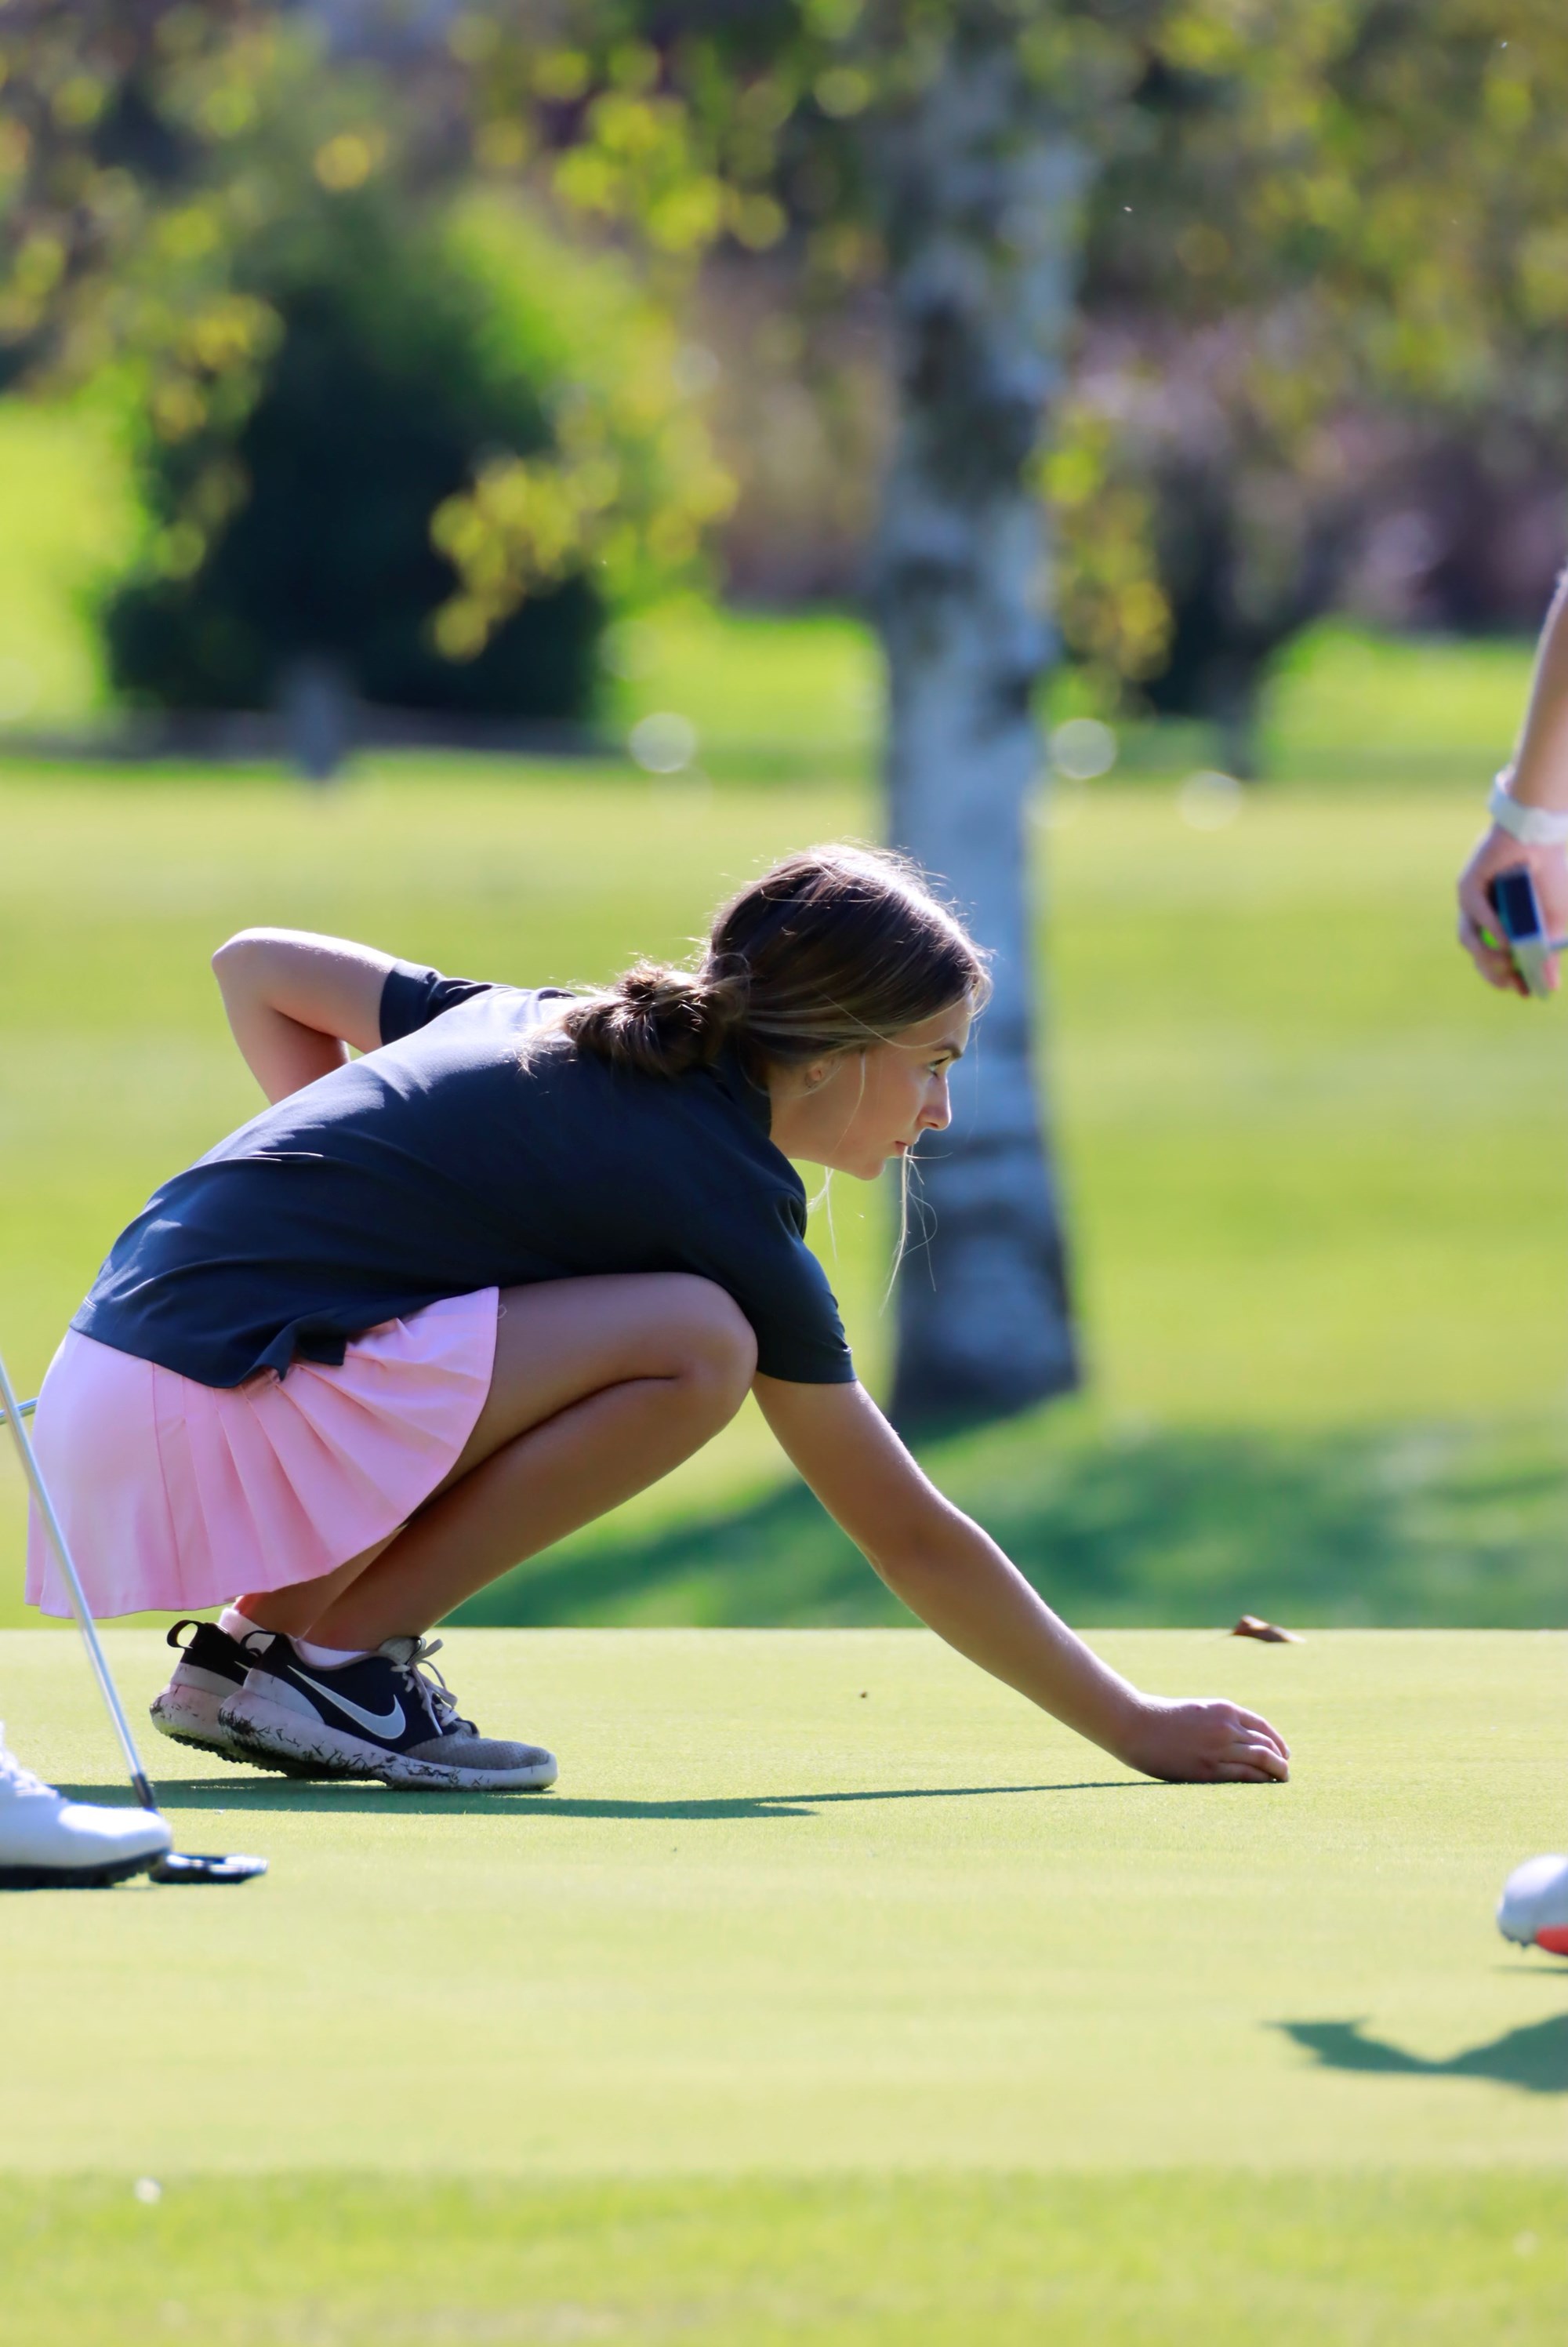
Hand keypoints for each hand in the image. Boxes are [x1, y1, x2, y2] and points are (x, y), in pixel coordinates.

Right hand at [1116, 1695, 1289, 1783]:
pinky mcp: (1208, 1769)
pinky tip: (1263, 1786)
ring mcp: (1218, 1747)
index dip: (1277, 1742)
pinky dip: (1259, 1781)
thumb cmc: (1161, 1719)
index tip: (1283, 1754)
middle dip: (1280, 1760)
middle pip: (1266, 1745)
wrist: (1136, 1724)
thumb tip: (1237, 1741)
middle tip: (1284, 1772)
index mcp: (1223, 1709)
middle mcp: (1226, 1726)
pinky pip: (1244, 1776)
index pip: (1262, 1727)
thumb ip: (1218, 1722)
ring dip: (1277, 1772)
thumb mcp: (1197, 1711)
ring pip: (1262, 1760)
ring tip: (1281, 1781)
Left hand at [1457, 826, 1567, 995]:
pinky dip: (1491, 928)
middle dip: (1494, 973)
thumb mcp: (1553, 920)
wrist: (1542, 834)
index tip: (1523, 992)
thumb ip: (1547, 951)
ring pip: (1469, 938)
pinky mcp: (1468, 884)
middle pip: (1478, 954)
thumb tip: (1549, 986)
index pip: (1494, 960)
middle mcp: (1482, 916)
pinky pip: (1474, 911)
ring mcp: (1473, 902)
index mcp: (1501, 924)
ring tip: (1510, 960)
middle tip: (1513, 983)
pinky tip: (1506, 941)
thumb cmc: (1550, 874)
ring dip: (1489, 956)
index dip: (1506, 978)